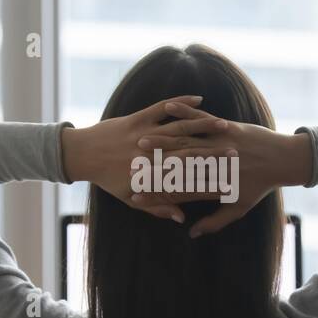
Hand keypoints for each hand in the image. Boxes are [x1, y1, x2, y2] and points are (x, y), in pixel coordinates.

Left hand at [60, 95, 236, 222]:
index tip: (228, 179)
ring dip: (203, 125)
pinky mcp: (138, 118)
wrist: (81, 154)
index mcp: (148, 176)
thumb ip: (158, 208)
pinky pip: (162, 108)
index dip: (207, 178)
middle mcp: (148, 154)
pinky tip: (198, 98)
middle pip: (187, 152)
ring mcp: (143, 133)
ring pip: (178, 129)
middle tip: (236, 152)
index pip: (185, 178)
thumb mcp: (131, 198)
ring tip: (226, 125)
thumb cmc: (107, 179)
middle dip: (214, 151)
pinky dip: (180, 103)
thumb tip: (182, 219)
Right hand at [131, 103, 311, 237]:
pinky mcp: (226, 127)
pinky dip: (184, 111)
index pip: (179, 191)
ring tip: (141, 139)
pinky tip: (167, 107)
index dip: (156, 194)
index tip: (136, 196)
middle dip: (152, 165)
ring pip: (186, 141)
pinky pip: (201, 118)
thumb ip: (214, 222)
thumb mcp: (238, 208)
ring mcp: (221, 143)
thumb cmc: (260, 185)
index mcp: (215, 184)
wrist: (284, 159)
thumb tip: (192, 233)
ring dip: (162, 139)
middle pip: (177, 165)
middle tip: (130, 170)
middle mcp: (216, 163)